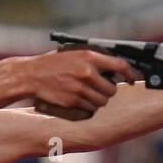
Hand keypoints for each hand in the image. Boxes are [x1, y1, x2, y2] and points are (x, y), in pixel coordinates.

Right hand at [24, 49, 141, 119]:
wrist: (30, 75)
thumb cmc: (51, 64)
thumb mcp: (73, 54)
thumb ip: (93, 60)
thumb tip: (113, 68)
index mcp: (89, 57)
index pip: (120, 65)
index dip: (130, 74)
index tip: (131, 79)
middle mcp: (87, 72)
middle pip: (112, 89)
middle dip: (108, 91)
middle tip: (100, 89)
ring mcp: (80, 88)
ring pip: (102, 101)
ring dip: (98, 100)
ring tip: (88, 95)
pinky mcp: (73, 101)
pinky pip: (90, 108)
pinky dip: (87, 107)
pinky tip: (79, 100)